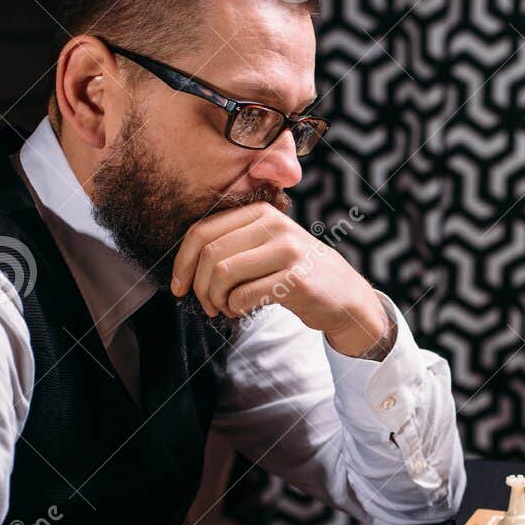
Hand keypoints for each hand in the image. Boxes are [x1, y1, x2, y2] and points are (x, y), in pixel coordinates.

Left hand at [170, 202, 391, 357]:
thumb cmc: (296, 274)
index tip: (179, 286)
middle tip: (206, 305)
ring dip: (215, 299)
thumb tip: (185, 266)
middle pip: (210, 254)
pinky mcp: (295, 279)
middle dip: (199, 286)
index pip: (202, 231)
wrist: (345, 296)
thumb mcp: (268, 246)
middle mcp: (274, 225)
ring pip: (223, 274)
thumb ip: (233, 244)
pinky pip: (244, 296)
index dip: (182, 262)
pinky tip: (242, 311)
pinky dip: (234, 309)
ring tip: (224, 308)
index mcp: (261, 212)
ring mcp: (287, 250)